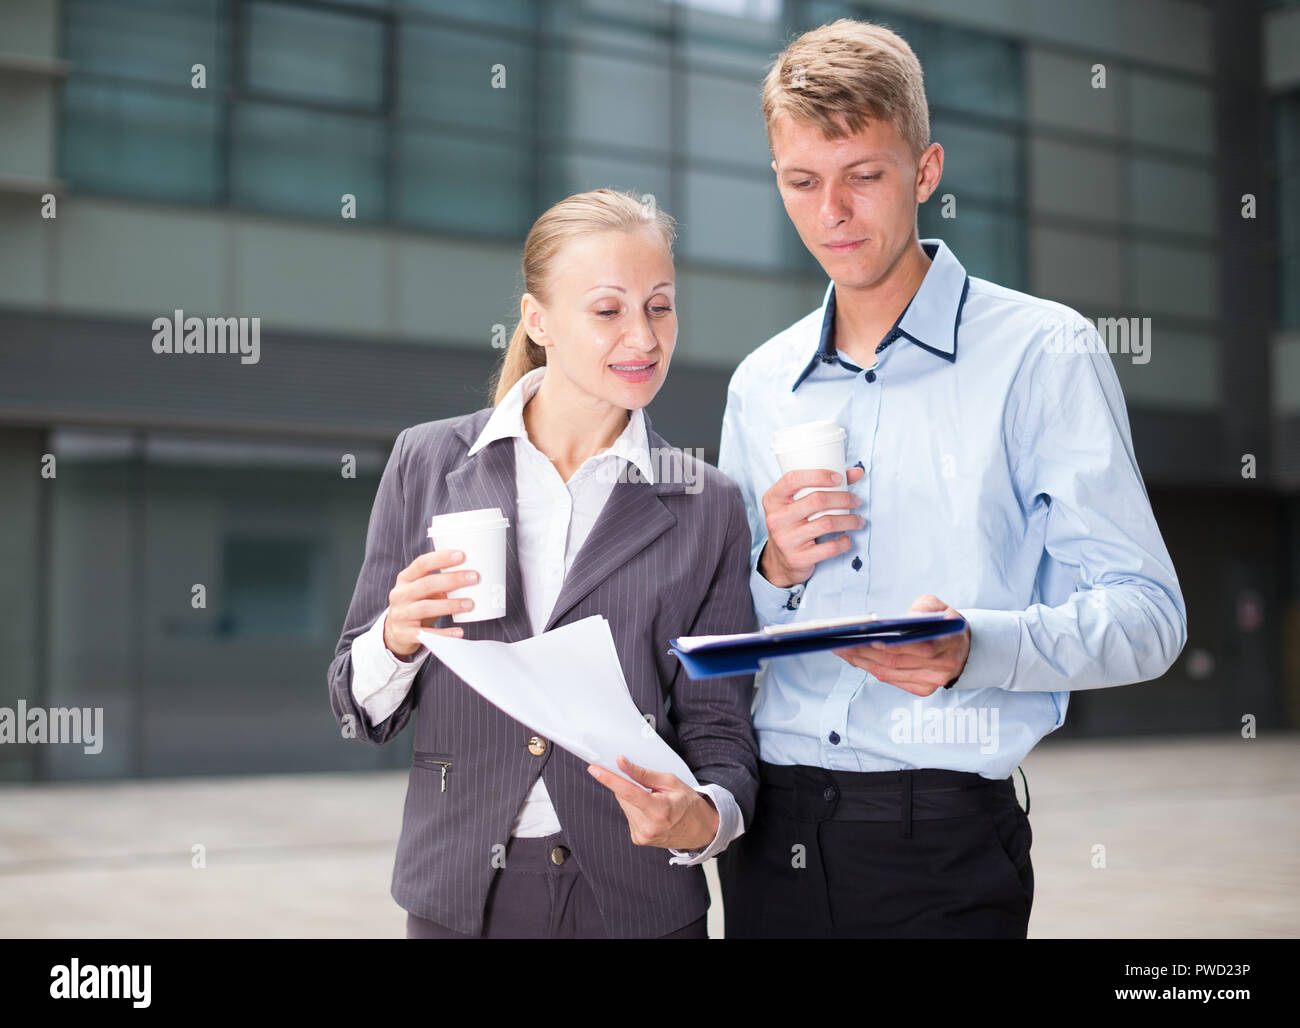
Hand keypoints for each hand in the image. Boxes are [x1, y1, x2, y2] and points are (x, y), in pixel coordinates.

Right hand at [382, 549, 478, 656]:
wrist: (395, 631)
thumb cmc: (417, 603)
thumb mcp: (421, 588)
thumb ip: (439, 580)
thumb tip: (471, 572)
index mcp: (405, 578)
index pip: (421, 563)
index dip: (441, 558)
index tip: (462, 555)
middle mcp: (400, 595)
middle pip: (426, 584)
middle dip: (452, 580)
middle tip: (474, 577)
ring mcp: (401, 614)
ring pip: (426, 607)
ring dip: (450, 605)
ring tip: (470, 604)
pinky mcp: (404, 634)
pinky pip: (426, 633)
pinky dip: (444, 633)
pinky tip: (459, 632)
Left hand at [587, 756, 719, 850]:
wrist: (700, 831)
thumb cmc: (688, 804)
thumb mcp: (671, 782)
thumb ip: (644, 774)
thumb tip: (622, 763)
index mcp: (659, 810)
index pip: (629, 792)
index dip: (609, 779)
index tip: (594, 769)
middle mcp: (648, 826)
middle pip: (624, 796)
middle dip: (629, 786)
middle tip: (648, 787)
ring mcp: (642, 835)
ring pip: (624, 805)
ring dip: (633, 799)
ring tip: (654, 802)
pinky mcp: (638, 839)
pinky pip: (628, 815)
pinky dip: (635, 809)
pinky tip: (651, 812)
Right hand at [759, 466, 865, 588]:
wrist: (779, 561)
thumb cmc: (792, 524)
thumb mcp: (797, 503)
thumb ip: (821, 485)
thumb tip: (856, 472)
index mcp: (773, 499)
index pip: (793, 479)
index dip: (819, 475)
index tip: (839, 478)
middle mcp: (776, 519)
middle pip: (817, 501)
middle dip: (843, 499)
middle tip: (856, 500)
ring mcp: (786, 540)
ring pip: (826, 524)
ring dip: (849, 520)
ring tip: (858, 520)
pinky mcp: (797, 558)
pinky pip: (829, 548)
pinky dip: (844, 542)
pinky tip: (847, 538)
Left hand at [832, 594, 970, 695]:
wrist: (964, 649)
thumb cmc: (946, 624)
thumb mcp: (940, 607)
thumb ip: (922, 608)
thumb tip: (896, 620)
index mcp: (949, 643)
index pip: (919, 647)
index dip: (892, 644)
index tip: (867, 636)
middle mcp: (941, 667)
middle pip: (895, 661)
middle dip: (864, 650)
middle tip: (839, 640)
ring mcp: (931, 682)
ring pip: (889, 673)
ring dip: (860, 660)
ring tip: (839, 647)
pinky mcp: (922, 690)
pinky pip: (890, 679)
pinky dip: (869, 668)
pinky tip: (854, 657)